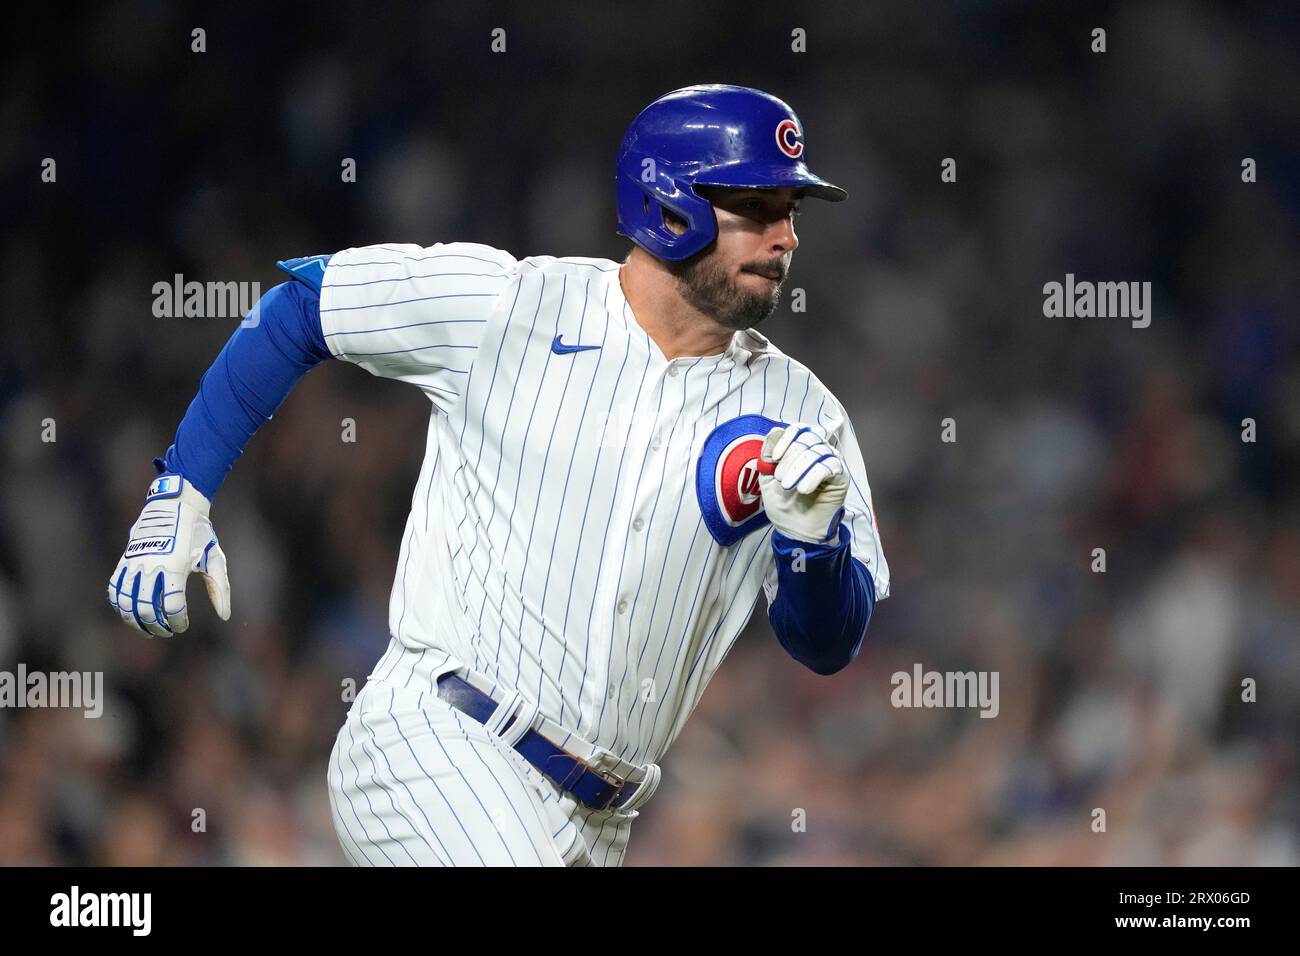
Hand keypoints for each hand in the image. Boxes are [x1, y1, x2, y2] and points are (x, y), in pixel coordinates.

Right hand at [107, 472, 230, 635]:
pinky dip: (119, 605)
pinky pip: (114, 589)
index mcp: (176, 564)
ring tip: (148, 630)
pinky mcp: (124, 560)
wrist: (173, 503)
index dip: (177, 622)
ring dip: (135, 621)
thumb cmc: (198, 532)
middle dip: (157, 626)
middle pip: (146, 608)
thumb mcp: (214, 557)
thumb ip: (219, 588)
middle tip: (167, 632)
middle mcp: (151, 564)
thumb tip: (225, 616)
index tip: (182, 626)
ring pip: (125, 602)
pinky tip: (130, 614)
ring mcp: (134, 562)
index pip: (172, 605)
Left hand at [757, 422, 848, 543]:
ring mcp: (831, 463)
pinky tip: (804, 489)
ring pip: (818, 451)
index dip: (786, 439)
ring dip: (800, 468)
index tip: (774, 458)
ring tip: (789, 486)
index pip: (799, 430)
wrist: (796, 531)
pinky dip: (814, 476)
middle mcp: (818, 452)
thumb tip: (774, 431)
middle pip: (808, 438)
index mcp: (801, 450)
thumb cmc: (784, 505)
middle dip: (791, 457)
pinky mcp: (841, 477)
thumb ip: (769, 455)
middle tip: (781, 479)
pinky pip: (830, 466)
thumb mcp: (768, 478)